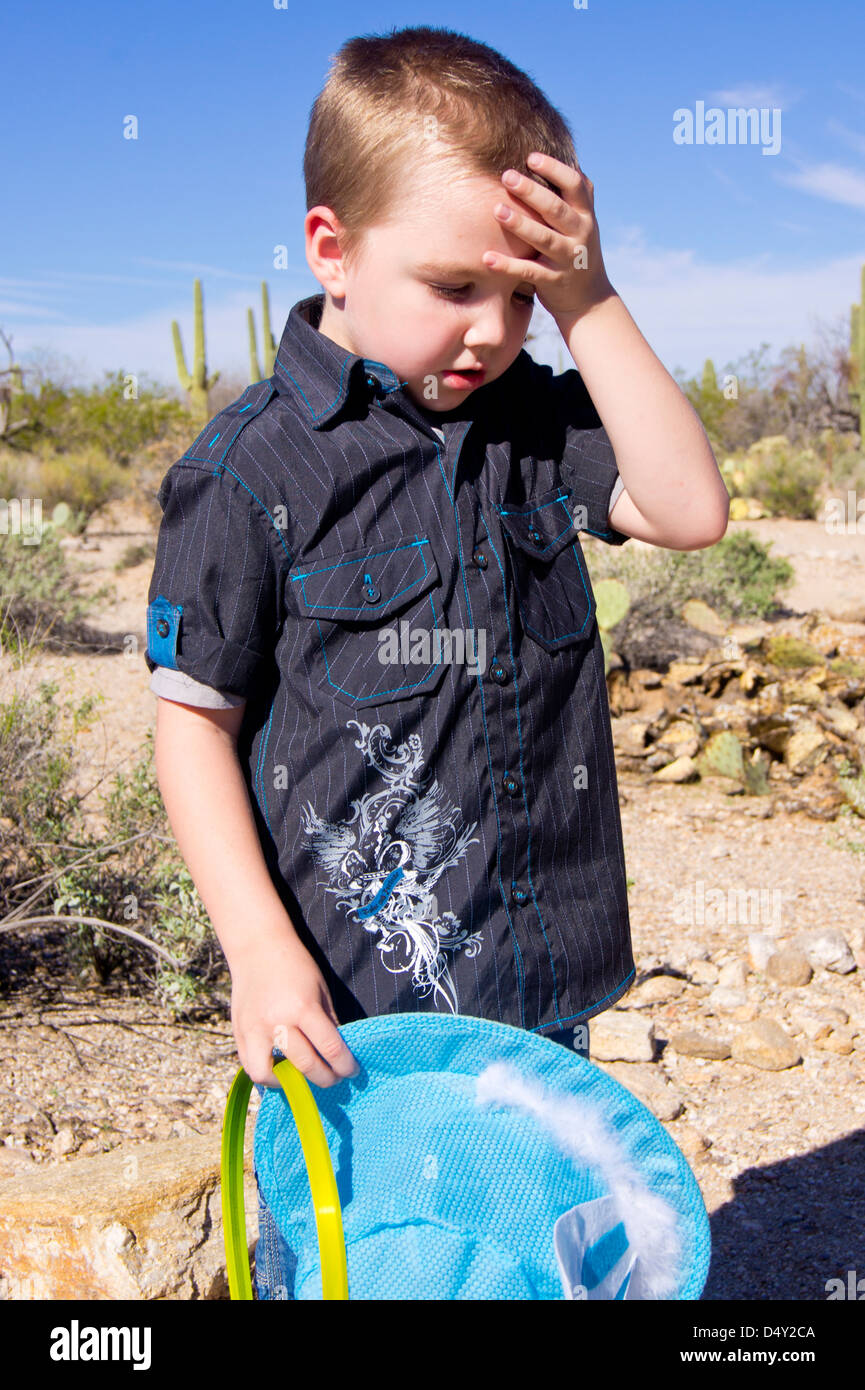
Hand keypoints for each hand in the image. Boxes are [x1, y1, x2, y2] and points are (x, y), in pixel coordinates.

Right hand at [230, 931, 360, 1088]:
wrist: (258, 947)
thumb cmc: (296, 965)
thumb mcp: (321, 991)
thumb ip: (329, 1023)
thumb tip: (338, 1053)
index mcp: (303, 1008)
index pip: (330, 1048)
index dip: (345, 1065)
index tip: (352, 1071)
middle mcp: (277, 1022)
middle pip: (306, 1065)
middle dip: (326, 1078)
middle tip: (335, 1078)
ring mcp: (254, 1030)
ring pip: (268, 1075)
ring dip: (289, 1083)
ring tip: (301, 1077)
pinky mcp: (238, 1033)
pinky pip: (250, 1065)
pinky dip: (265, 1074)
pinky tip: (279, 1069)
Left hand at [484, 151, 613, 321]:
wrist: (589, 299)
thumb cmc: (576, 250)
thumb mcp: (583, 222)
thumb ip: (576, 196)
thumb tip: (567, 155)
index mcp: (585, 215)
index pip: (575, 185)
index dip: (554, 169)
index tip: (531, 158)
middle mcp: (580, 235)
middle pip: (556, 209)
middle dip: (532, 191)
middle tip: (507, 176)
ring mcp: (567, 259)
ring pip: (544, 239)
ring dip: (520, 224)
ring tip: (496, 210)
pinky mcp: (553, 281)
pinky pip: (528, 272)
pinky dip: (507, 266)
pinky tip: (487, 257)